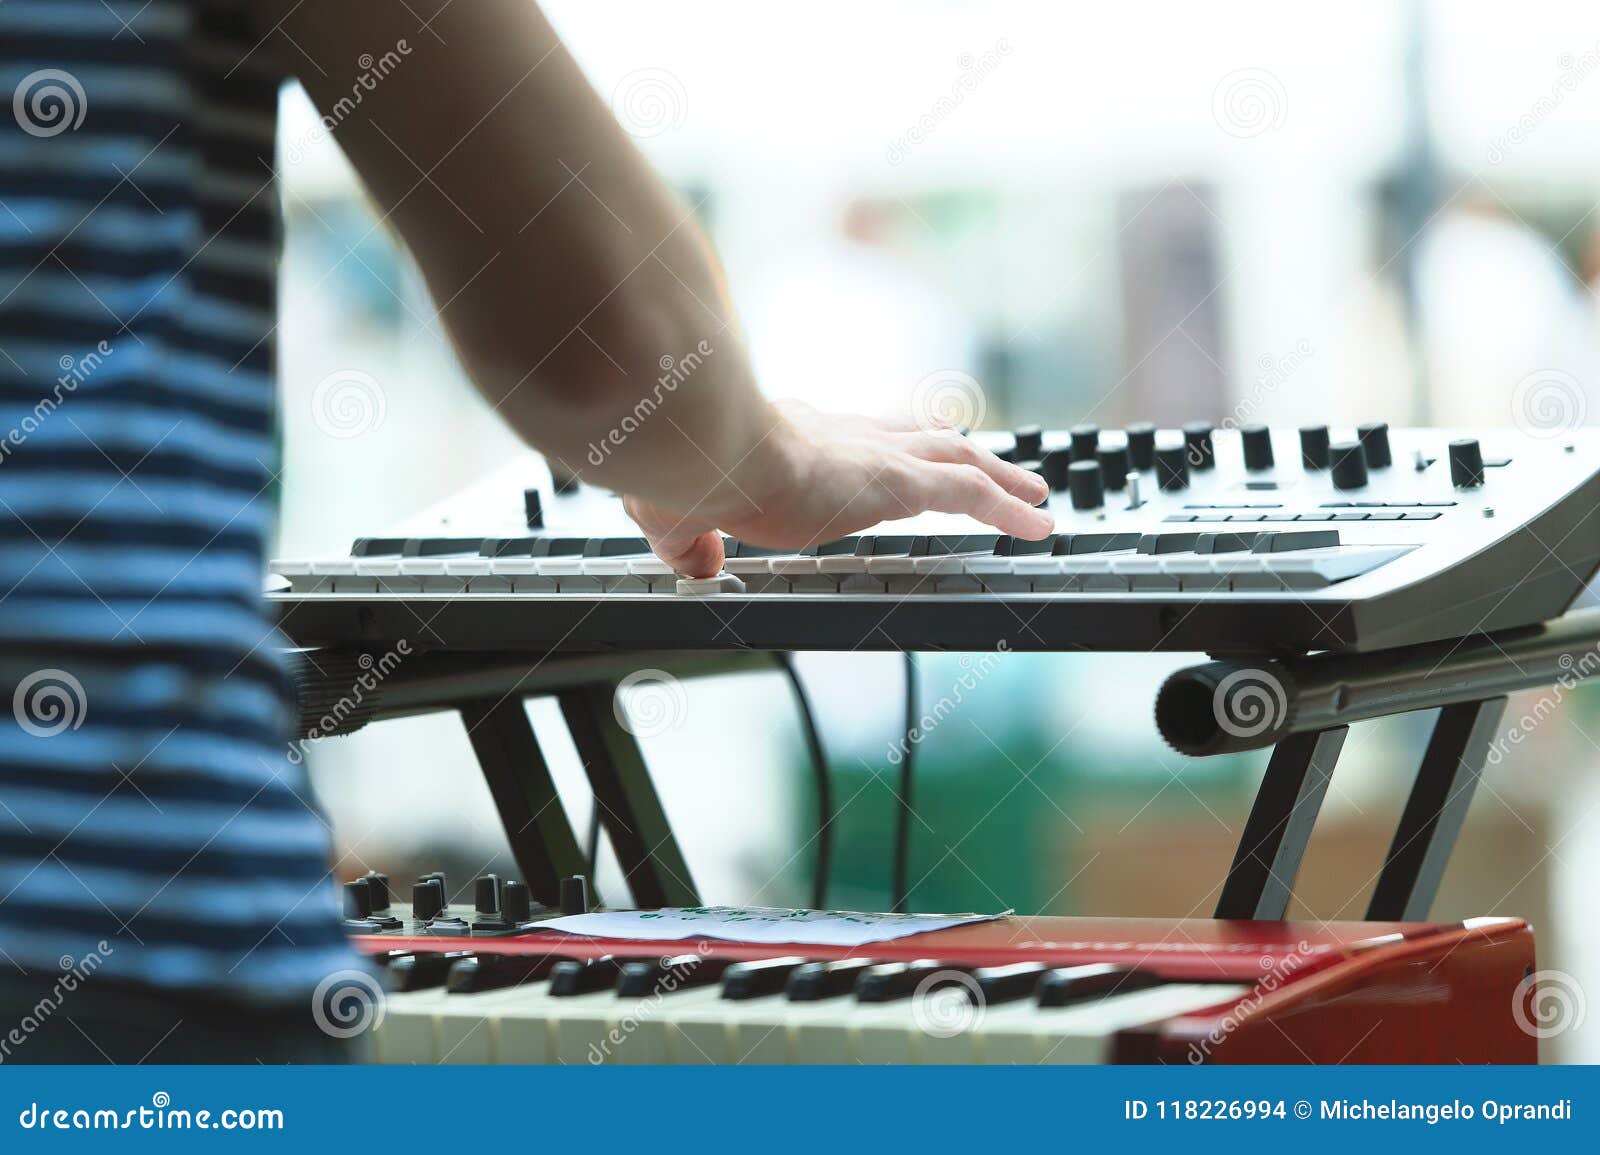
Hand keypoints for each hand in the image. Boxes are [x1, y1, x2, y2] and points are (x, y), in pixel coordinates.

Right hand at [622, 399, 1052, 576]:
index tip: (899, 460)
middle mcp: (843, 435)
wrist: (707, 449)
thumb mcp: (674, 516)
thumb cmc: (685, 472)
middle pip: (920, 435)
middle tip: (997, 468)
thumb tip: (696, 566)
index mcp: (795, 438)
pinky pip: (972, 493)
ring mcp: (875, 455)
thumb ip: (688, 543)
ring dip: (1001, 475)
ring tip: (1035, 495)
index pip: (854, 439)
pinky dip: (1008, 510)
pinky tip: (1038, 527)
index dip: (884, 448)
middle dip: (960, 451)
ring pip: (958, 456)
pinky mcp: (898, 480)